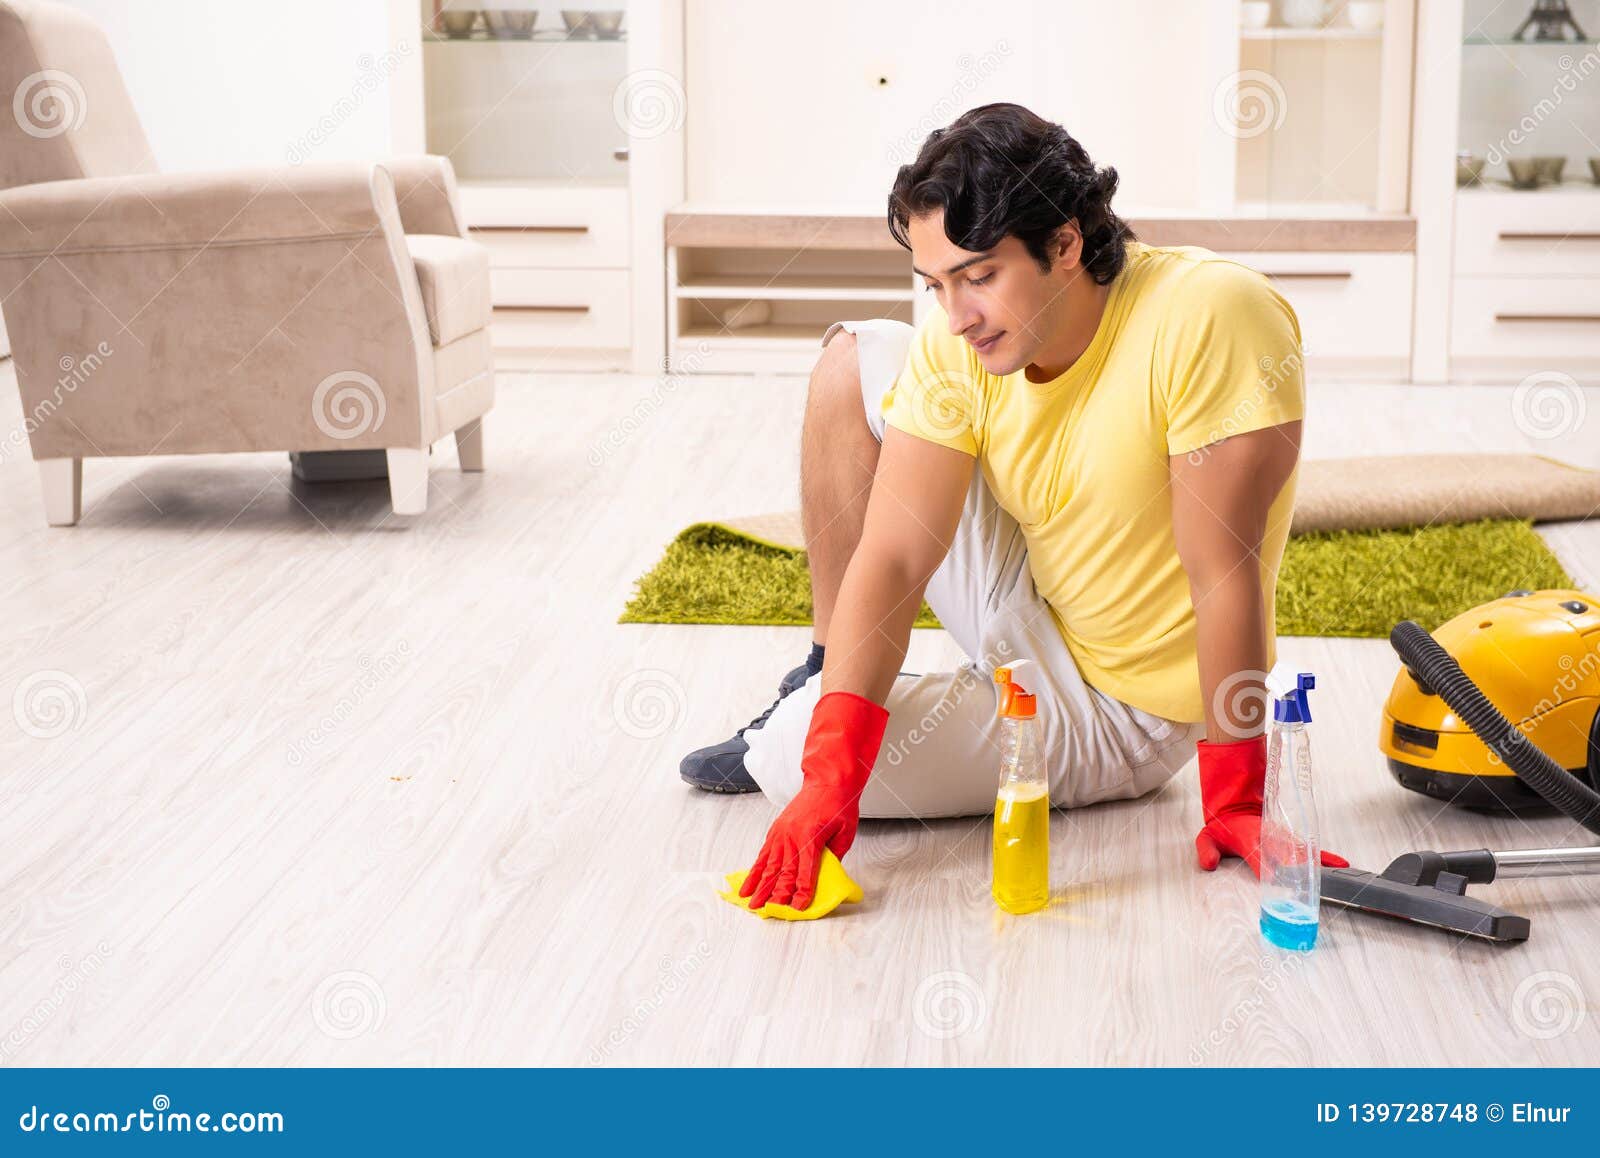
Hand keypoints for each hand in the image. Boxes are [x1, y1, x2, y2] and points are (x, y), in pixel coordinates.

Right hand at [740, 690, 887, 910]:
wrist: (827, 780)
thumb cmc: (840, 805)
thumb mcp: (845, 832)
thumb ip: (834, 855)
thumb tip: (825, 876)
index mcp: (810, 838)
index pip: (805, 873)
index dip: (802, 893)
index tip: (797, 909)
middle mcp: (792, 836)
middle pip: (782, 871)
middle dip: (773, 894)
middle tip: (765, 911)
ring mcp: (781, 832)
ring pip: (768, 864)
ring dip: (758, 884)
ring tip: (749, 901)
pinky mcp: (776, 829)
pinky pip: (764, 852)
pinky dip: (755, 868)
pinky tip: (749, 881)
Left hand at [1194, 734, 1347, 876]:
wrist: (1237, 808)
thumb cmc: (1224, 828)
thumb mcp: (1207, 838)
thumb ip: (1206, 851)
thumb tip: (1209, 864)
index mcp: (1247, 836)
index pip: (1255, 854)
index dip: (1262, 865)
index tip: (1270, 877)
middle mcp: (1268, 836)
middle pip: (1283, 853)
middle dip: (1293, 867)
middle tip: (1304, 882)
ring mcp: (1282, 837)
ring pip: (1300, 850)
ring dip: (1312, 863)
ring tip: (1326, 876)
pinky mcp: (1292, 839)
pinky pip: (1311, 848)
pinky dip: (1326, 857)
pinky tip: (1341, 865)